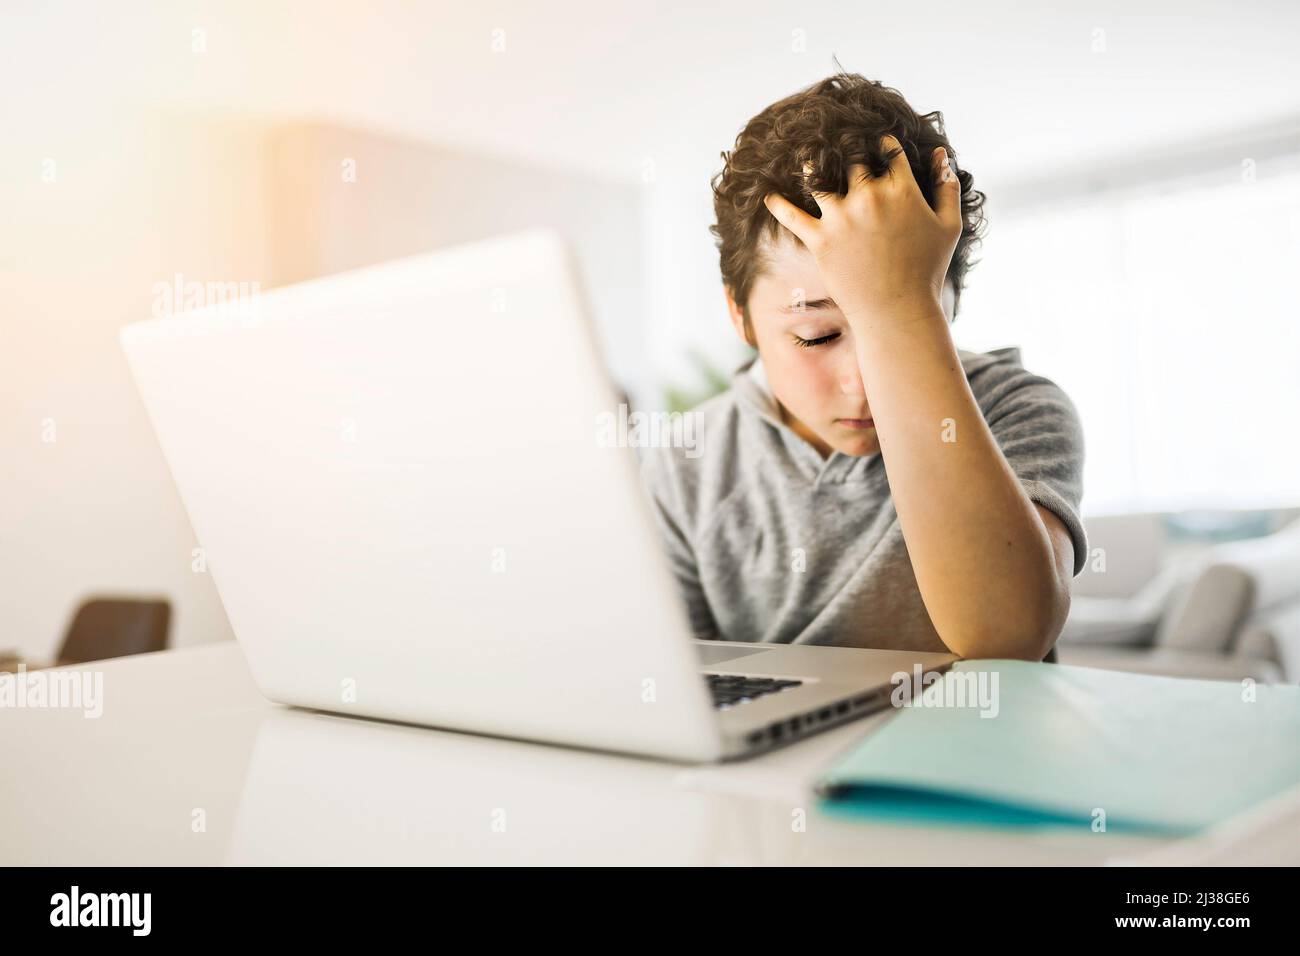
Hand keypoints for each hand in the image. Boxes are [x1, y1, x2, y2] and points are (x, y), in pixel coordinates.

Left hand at [762, 137, 961, 322]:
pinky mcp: (821, 240)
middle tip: (838, 145)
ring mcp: (842, 218)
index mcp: (902, 190)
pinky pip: (792, 216)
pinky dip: (778, 205)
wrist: (898, 312)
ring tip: (808, 161)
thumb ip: (947, 187)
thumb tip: (939, 154)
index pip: (889, 150)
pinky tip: (769, 196)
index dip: (882, 143)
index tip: (876, 143)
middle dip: (848, 151)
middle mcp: (870, 197)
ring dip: (812, 167)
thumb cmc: (927, 271)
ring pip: (819, 178)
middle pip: (853, 158)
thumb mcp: (949, 227)